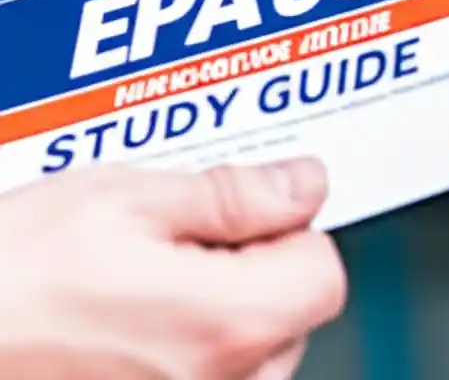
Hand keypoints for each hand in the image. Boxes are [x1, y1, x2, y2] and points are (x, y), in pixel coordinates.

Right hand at [0, 159, 347, 378]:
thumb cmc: (3, 279)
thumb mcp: (121, 202)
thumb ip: (232, 195)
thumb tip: (303, 184)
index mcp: (231, 322)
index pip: (322, 270)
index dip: (286, 228)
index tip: (243, 212)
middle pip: (289, 316)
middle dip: (250, 271)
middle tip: (171, 245)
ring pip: (247, 357)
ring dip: (213, 317)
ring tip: (132, 288)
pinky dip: (177, 356)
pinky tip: (120, 328)